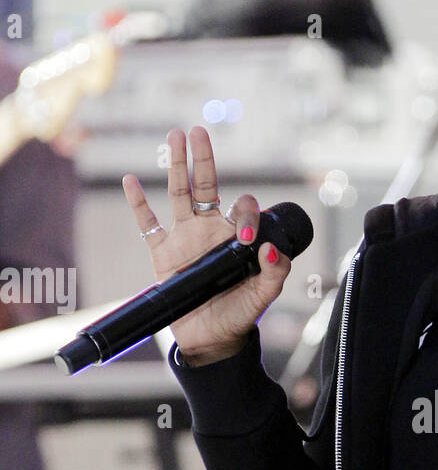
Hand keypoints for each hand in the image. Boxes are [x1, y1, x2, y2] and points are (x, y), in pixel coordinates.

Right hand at [122, 126, 290, 362]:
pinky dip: (138, 203)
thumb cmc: (240, 314)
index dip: (247, 213)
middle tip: (199, 131)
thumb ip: (275, 272)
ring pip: (178, 194)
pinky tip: (131, 180)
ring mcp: (184, 238)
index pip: (242, 208)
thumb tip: (270, 248)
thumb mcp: (264, 296)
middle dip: (204, 159)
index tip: (247, 236)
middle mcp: (210, 230)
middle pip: (206, 185)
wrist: (211, 338)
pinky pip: (147, 224)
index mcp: (236, 236)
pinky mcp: (163, 253)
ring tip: (174, 136)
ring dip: (176, 166)